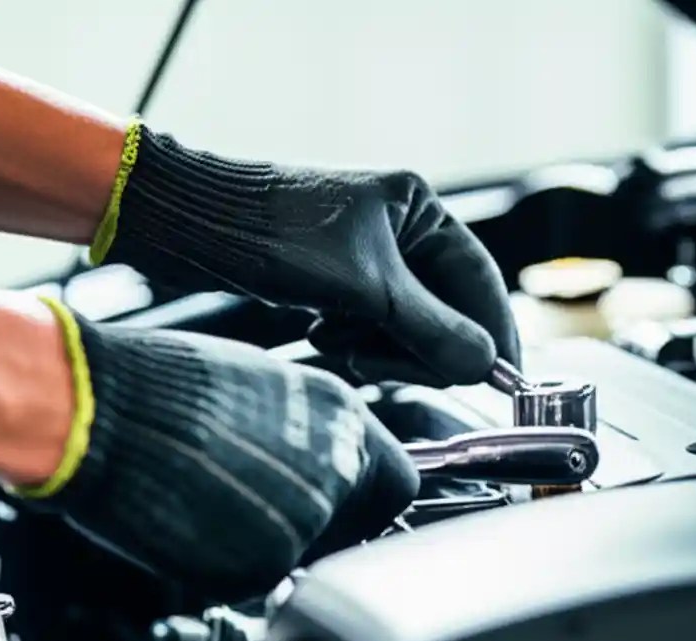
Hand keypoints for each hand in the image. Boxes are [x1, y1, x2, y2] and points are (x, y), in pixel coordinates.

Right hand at [21, 315, 418, 601]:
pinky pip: (256, 580)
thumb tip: (324, 461)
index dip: (367, 500)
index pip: (397, 485)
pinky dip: (227, 565)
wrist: (98, 411)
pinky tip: (191, 522)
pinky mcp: (258, 563)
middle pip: (354, 526)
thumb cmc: (161, 386)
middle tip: (252, 500)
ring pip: (303, 555)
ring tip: (209, 500)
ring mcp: (302, 520)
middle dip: (315, 524)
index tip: (344, 502)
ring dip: (266, 542)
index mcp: (342, 417)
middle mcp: (337, 469)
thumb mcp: (262, 388)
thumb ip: (310, 432)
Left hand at [101, 126, 520, 386]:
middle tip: (382, 362)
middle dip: (416, 344)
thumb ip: (429, 330)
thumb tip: (483, 364)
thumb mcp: (363, 289)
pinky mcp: (337, 280)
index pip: (479, 277)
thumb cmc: (272, 234)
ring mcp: (367, 256)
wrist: (189, 224)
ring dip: (378, 345)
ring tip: (338, 338)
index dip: (495, 331)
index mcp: (417, 207)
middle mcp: (399, 227)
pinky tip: (320, 330)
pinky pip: (369, 326)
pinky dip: (352, 339)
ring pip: (405, 324)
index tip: (507, 378)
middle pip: (444, 308)